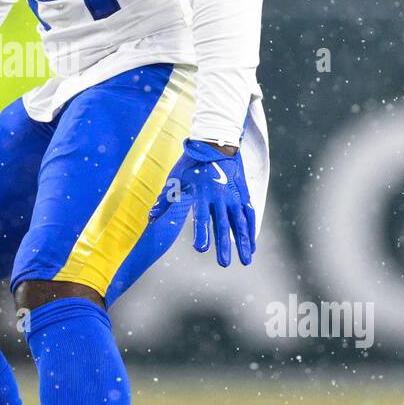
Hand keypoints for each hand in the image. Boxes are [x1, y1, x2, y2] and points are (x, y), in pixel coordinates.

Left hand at [149, 137, 255, 266]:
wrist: (216, 141)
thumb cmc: (192, 162)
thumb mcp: (176, 178)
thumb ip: (165, 200)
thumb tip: (151, 218)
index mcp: (202, 193)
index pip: (201, 216)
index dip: (201, 232)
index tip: (200, 248)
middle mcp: (220, 196)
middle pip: (223, 224)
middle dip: (223, 245)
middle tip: (224, 263)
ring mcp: (234, 195)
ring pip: (240, 222)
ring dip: (242, 242)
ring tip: (245, 261)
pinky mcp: (243, 193)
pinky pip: (249, 214)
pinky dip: (251, 229)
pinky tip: (252, 244)